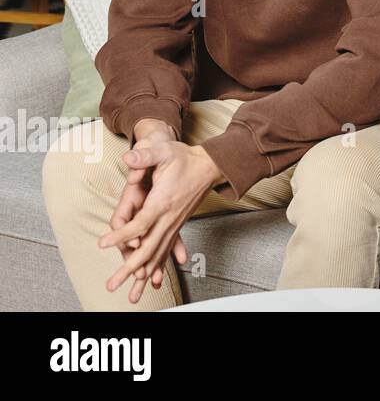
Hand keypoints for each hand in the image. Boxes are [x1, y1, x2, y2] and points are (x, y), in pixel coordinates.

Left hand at [99, 139, 220, 303]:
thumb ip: (145, 155)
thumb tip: (128, 157)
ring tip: (133, 295)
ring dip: (143, 274)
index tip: (103, 244)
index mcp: (163, 202)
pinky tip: (153, 281)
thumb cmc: (185, 158)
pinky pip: (165, 251)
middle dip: (129, 269)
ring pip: (157, 254)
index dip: (121, 235)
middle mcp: (169, 218)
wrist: (209, 166)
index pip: (140, 223)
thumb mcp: (165, 151)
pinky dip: (158, 267)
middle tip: (112, 285)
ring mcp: (174, 224)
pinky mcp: (176, 226)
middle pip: (148, 248)